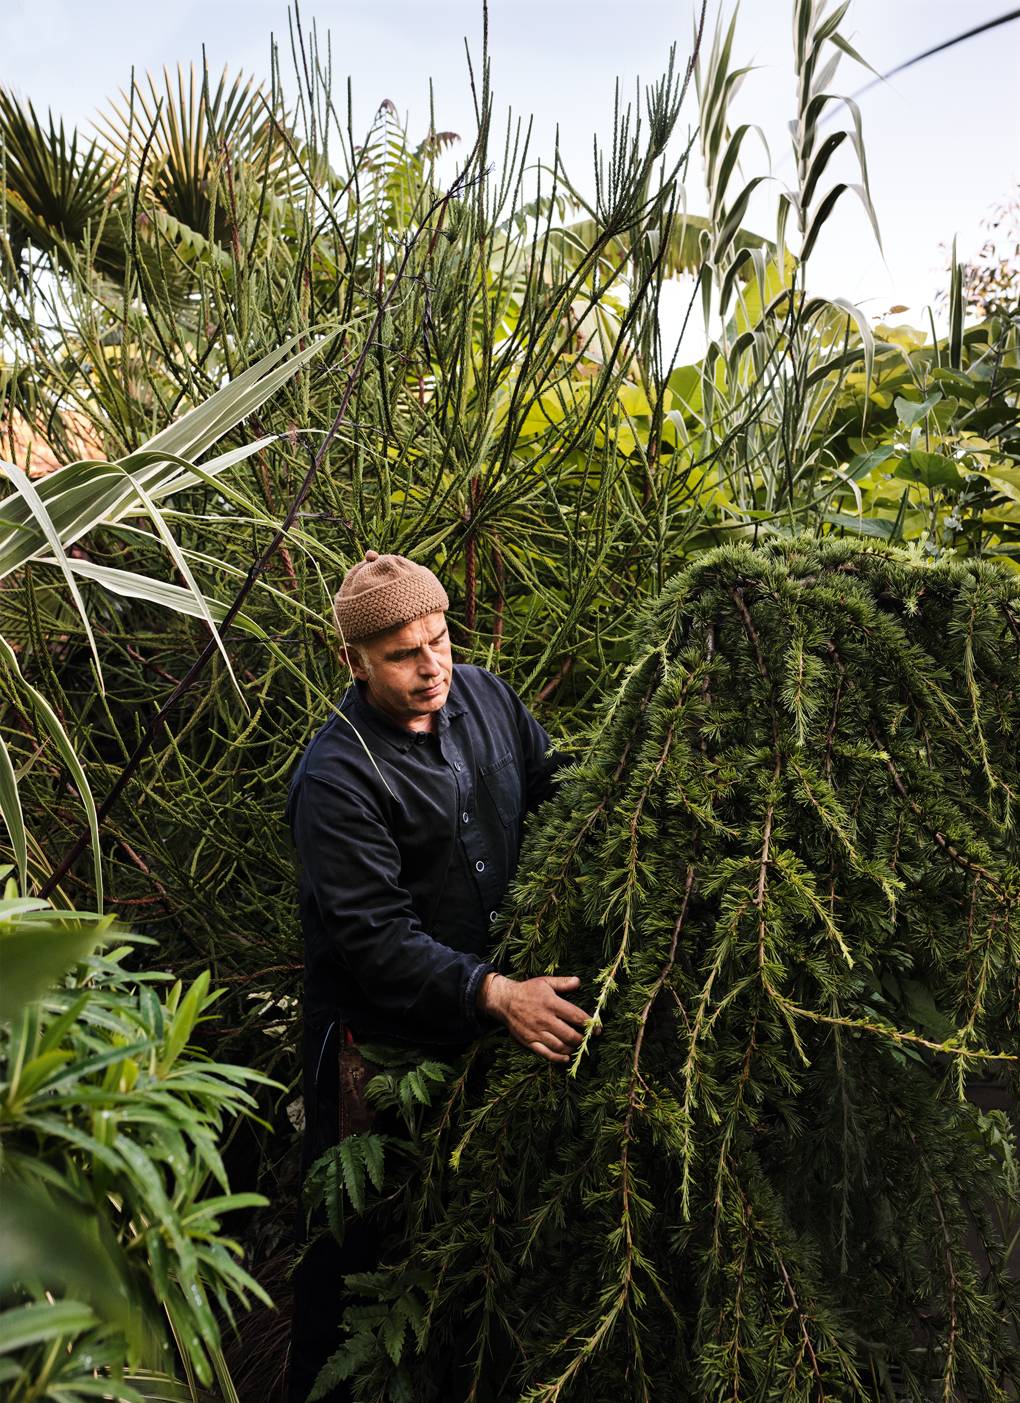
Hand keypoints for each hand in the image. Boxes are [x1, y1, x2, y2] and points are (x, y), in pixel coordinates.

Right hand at [477, 972, 594, 1064]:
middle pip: (570, 1034)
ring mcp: (537, 1032)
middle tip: (589, 1039)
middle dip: (583, 1039)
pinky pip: (546, 1054)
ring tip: (578, 1046)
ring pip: (560, 1046)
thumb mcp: (545, 982)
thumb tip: (578, 981)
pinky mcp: (529, 1041)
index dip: (589, 1023)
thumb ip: (563, 983)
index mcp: (551, 1003)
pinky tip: (566, 1057)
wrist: (504, 1001)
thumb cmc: (527, 990)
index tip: (598, 1028)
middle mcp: (545, 1019)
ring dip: (572, 1048)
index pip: (575, 1016)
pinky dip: (558, 1058)